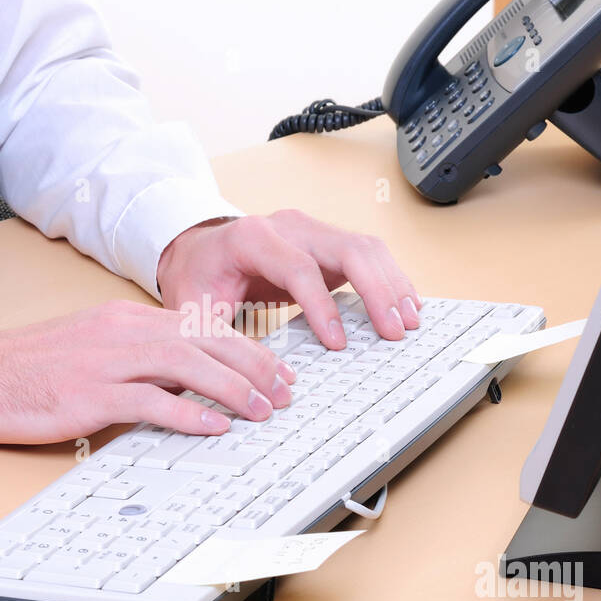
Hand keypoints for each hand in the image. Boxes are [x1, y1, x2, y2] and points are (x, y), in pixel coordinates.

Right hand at [0, 301, 295, 443]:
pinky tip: (214, 427)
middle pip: (206, 341)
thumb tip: (187, 384)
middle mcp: (123, 332)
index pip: (202, 327)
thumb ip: (140, 361)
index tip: (277, 371)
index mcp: (126, 320)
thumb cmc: (31, 369)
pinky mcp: (88, 393)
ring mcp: (106, 361)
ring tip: (263, 410)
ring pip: (187, 364)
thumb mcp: (94, 352)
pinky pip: (150, 401)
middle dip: (255, 365)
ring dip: (233, 388)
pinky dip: (188, 413)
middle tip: (286, 391)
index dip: (247, 349)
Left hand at [156, 208, 421, 348]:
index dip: (322, 305)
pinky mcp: (327, 245)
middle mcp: (288, 226)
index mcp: (251, 238)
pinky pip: (367, 255)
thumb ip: (210, 334)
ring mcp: (312, 232)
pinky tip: (404, 304)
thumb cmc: (197, 275)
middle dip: (376, 291)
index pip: (298, 267)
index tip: (337, 343)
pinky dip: (389, 279)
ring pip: (365, 248)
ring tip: (409, 321)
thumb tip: (237, 374)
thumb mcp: (190, 305)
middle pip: (346, 248)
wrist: (198, 249)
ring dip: (391, 284)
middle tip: (395, 331)